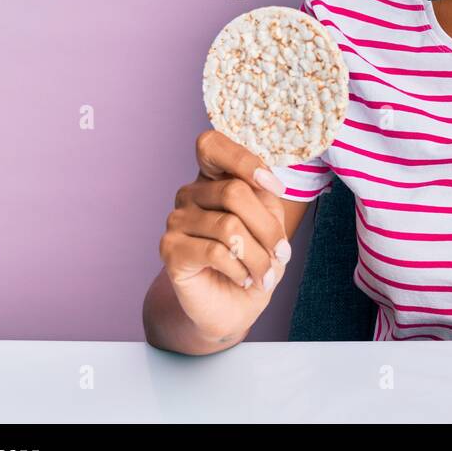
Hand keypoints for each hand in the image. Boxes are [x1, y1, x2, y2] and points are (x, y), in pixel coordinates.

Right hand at [157, 129, 291, 340]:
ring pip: (229, 227)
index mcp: (212, 178)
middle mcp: (190, 193)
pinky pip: (215, 252)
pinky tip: (244, 279)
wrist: (232, 307)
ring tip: (265, 274)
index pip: (211, 144)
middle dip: (268, 228)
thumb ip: (264, 200)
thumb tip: (265, 187)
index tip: (274, 187)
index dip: (244, 161)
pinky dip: (240, 269)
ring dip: (258, 256)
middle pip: (234, 192)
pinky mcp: (170, 249)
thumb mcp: (269, 225)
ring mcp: (176, 220)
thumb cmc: (253, 260)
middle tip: (281, 254)